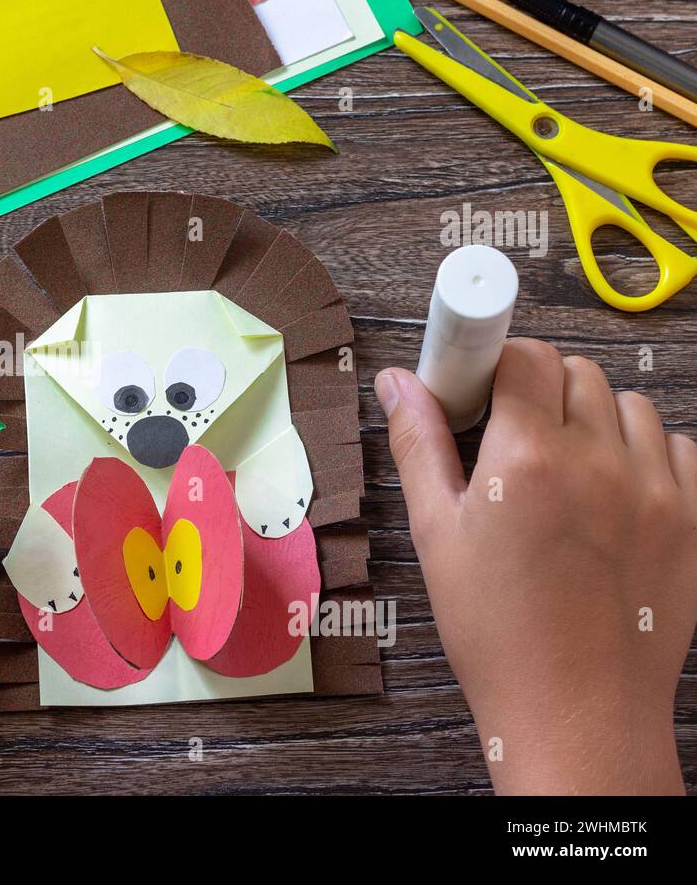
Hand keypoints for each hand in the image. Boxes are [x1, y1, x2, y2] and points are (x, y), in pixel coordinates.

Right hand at [376, 339, 696, 794]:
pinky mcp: (692, 518)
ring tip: (561, 465)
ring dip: (591, 414)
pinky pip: (675, 445)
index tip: (478, 383)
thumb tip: (398, 383)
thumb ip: (420, 445)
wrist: (575, 710)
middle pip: (574, 371)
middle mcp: (599, 462)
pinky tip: (608, 488)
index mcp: (528, 460)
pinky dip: (641, 449)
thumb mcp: (437, 534)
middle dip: (537, 387)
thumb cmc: (495, 631)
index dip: (495, 360)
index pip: (523, 355)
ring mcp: (655, 489)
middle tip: (509, 435)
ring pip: (628, 403)